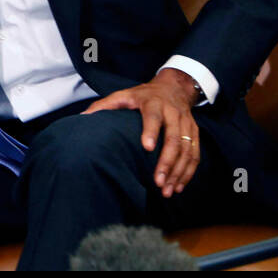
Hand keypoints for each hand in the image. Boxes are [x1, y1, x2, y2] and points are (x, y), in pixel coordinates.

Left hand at [81, 68, 200, 197]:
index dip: (151, 131)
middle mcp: (173, 113)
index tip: (147, 147)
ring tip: (167, 190)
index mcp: (153, 103)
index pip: (153, 117)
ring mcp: (186, 123)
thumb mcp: (123, 95)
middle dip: (167, 161)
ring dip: (178, 171)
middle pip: (174, 138)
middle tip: (158, 181)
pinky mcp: (194, 133)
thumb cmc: (143, 95)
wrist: (173, 87)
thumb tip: (82, 117)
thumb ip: (104, 105)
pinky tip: (179, 185)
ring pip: (187, 149)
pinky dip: (188, 171)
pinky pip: (195, 154)